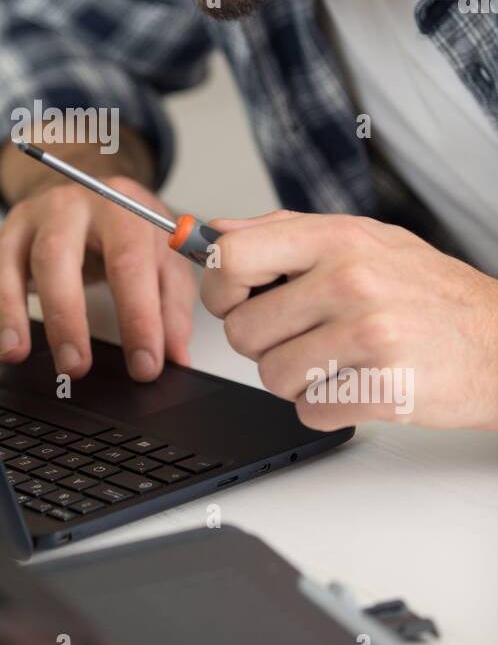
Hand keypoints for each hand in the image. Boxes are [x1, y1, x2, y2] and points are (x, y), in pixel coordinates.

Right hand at [0, 176, 194, 380]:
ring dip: (7, 310)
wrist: (94, 189)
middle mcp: (68, 207)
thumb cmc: (130, 228)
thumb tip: (175, 356)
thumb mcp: (165, 256)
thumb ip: (172, 304)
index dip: (138, 316)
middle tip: (74, 366)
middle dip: (64, 315)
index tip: (145, 365)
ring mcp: (27, 220)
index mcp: (118, 207)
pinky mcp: (1, 237)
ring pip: (6, 259)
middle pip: (57, 254)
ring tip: (15, 354)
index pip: (128, 261)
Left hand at [199, 210, 497, 430]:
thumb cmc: (428, 292)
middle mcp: (350, 281)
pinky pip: (307, 412)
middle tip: (302, 336)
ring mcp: (368, 334)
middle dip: (262, 343)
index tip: (236, 299)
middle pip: (242, 330)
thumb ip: (286, 232)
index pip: (232, 257)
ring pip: (270, 376)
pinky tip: (356, 384)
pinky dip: (325, 407)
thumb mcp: (363, 238)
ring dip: (295, 379)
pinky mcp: (383, 388)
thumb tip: (216, 234)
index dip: (219, 287)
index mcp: (337, 238)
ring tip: (336, 360)